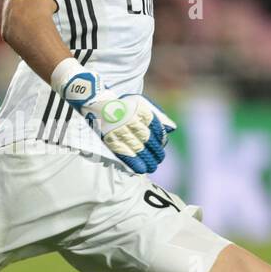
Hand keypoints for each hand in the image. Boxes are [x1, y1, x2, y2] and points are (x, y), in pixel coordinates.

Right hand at [53, 62, 175, 173]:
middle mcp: (132, 120)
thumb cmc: (122, 104)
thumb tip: (173, 128)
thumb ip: (157, 115)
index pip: (156, 129)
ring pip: (138, 149)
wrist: (97, 102)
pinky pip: (124, 153)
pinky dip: (134, 162)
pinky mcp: (111, 138)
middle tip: (159, 159)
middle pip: (149, 141)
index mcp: (140, 111)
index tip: (162, 146)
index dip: (161, 140)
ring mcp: (120, 130)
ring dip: (147, 160)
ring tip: (152, 166)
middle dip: (156, 152)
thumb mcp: (141, 104)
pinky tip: (141, 169)